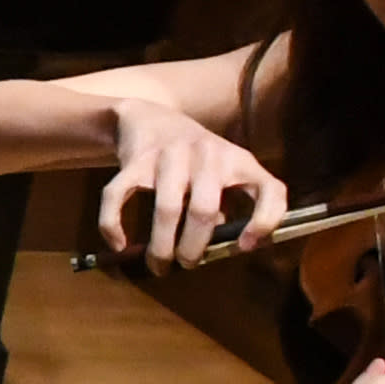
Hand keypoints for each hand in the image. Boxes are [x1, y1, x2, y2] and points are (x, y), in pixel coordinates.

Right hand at [98, 104, 287, 265]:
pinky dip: (114, 225)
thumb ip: (229, 209)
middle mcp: (208, 155)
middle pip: (205, 210)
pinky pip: (119, 196)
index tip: (245, 247)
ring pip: (167, 209)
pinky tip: (119, 244)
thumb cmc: (196, 160)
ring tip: (159, 265)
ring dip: (161, 246)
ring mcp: (170, 155)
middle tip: (187, 264)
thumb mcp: (224, 175)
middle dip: (194, 248)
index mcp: (239, 162)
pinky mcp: (135, 160)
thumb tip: (229, 250)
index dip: (265, 221)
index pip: (270, 190)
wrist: (152, 119)